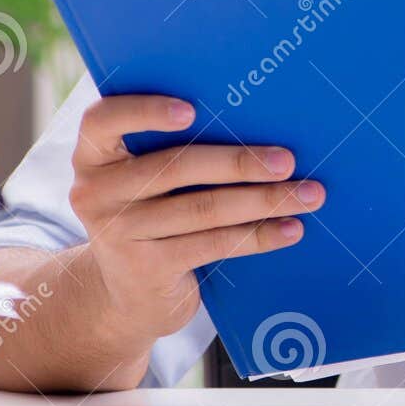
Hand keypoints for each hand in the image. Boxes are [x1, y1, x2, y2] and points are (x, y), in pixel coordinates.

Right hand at [68, 94, 324, 347]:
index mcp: (95, 156)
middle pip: (177, 166)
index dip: (144, 111)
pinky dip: (259, 235)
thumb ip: (175, 148)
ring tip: (309, 194)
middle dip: (240, 162)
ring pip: (204, 208)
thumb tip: (261, 116)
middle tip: (288, 160)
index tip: (192, 109)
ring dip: (265, 200)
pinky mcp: (146, 268)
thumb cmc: (152, 214)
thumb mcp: (146, 180)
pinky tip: (292, 228)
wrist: (123, 296)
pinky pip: (214, 244)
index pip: (104, 120)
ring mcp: (118, 232)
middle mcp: (97, 192)